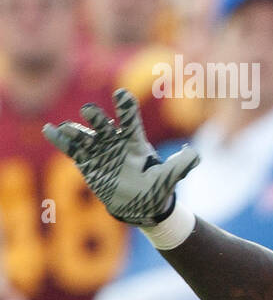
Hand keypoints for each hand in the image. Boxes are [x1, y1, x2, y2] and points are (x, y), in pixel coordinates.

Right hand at [42, 89, 198, 225]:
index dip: (126, 107)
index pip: (131, 120)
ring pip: (85, 136)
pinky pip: (71, 149)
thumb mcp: (170, 178)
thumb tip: (196, 155)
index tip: (121, 94)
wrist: (140, 205)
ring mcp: (99, 151)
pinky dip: (60, 139)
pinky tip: (50, 130)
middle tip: (90, 111)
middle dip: (97, 118)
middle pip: (104, 125)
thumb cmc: (157, 189)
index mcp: (136, 142)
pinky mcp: (86, 162)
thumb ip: (181, 165)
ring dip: (76, 131)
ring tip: (66, 128)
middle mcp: (115, 142)